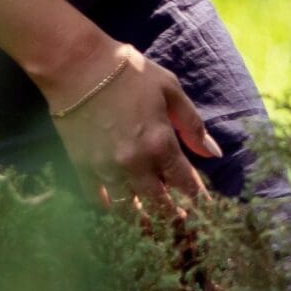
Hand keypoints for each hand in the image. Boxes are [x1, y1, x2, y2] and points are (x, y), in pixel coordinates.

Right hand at [41, 39, 225, 211]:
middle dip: (174, 218)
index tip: (207, 211)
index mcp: (160, 144)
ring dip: (143, 220)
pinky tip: (118, 207)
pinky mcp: (82, 168)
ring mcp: (106, 169)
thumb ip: (192, 125)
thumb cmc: (128, 72)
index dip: (199, 201)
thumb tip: (213, 153)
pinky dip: (109, 207)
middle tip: (183, 224)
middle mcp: (135, 164)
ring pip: (128, 210)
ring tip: (153, 225)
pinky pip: (97, 199)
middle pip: (159, 206)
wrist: (76, 66)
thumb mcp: (170, 90)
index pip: (186, 184)